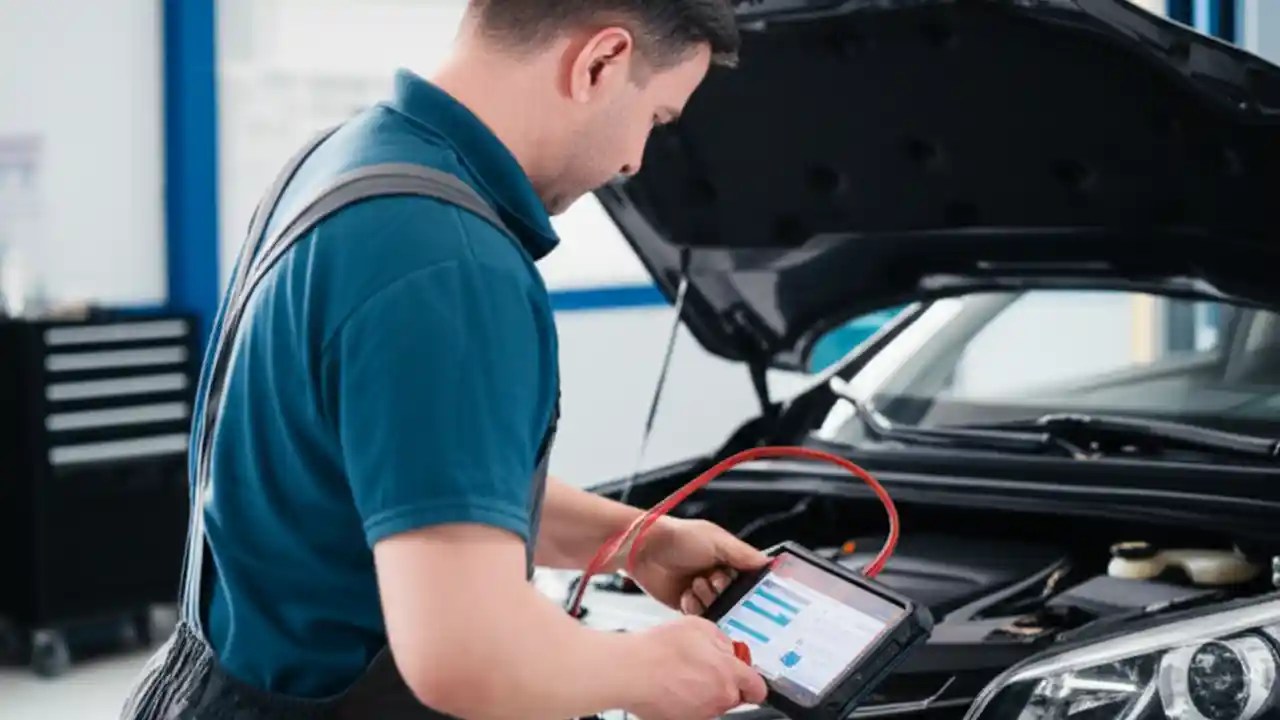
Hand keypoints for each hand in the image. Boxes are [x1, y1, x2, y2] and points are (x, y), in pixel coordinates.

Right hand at [624, 615, 767, 719]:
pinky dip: (685, 700)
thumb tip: (728, 649)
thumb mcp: (700, 626)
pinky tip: (671, 685)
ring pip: (711, 703)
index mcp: (728, 675)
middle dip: (722, 681)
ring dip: (702, 690)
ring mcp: (700, 714)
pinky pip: (692, 710)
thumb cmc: (660, 648)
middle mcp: (719, 699)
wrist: (630, 671)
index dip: (752, 680)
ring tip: (680, 673)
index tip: (747, 675)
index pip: (758, 687)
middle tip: (702, 665)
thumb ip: (722, 640)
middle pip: (733, 695)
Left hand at [628, 517, 768, 613]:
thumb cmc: (678, 537)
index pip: (751, 578)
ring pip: (718, 608)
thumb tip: (770, 563)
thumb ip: (743, 554)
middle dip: (725, 592)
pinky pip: (699, 617)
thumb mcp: (716, 540)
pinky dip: (693, 608)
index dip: (751, 586)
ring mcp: (702, 591)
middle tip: (714, 581)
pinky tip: (685, 595)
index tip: (751, 591)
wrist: (644, 549)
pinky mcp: (687, 605)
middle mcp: (718, 576)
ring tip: (695, 584)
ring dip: (707, 599)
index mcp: (729, 558)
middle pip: (735, 597)